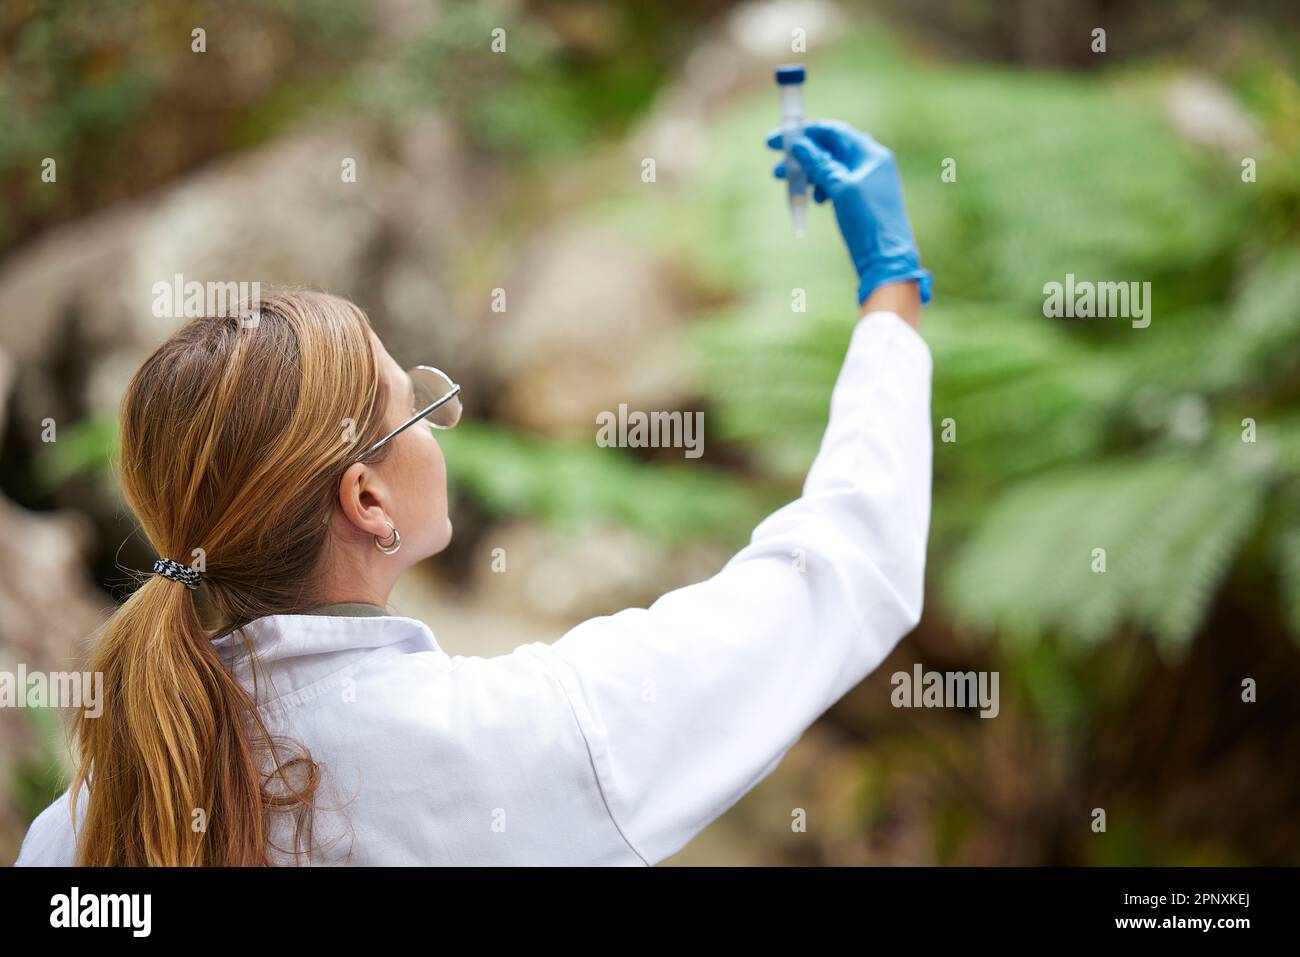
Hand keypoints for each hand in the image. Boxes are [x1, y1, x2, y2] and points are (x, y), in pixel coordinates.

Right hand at [767, 119, 931, 307]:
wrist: (886, 259)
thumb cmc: (867, 221)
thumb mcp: (840, 188)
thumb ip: (820, 164)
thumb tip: (800, 144)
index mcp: (870, 154)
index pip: (832, 132)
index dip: (803, 134)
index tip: (776, 142)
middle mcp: (870, 163)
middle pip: (829, 149)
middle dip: (801, 157)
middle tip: (776, 169)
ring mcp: (867, 181)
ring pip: (831, 167)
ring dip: (808, 173)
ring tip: (788, 184)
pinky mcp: (862, 199)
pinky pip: (836, 184)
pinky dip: (821, 187)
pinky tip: (814, 199)